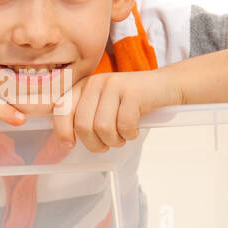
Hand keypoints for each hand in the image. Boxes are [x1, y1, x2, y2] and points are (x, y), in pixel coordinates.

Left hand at [51, 70, 182, 150]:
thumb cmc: (133, 101)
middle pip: (82, 125)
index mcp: (85, 86)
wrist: (166, 86)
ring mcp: (114, 86)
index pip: (61, 109)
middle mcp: (96, 83)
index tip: (70, 145)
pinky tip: (134, 129)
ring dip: (114, 140)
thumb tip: (66, 141)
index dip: (62, 131)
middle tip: (106, 145)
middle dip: (94, 143)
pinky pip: (124, 125)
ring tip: (122, 136)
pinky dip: (130, 134)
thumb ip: (85, 116)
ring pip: (102, 128)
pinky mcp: (132, 93)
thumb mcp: (104, 104)